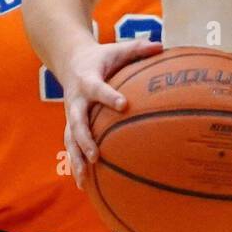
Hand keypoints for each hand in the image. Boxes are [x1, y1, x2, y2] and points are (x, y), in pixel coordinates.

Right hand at [60, 37, 162, 185]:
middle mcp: (76, 100)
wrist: (70, 60)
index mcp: (88, 80)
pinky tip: (84, 186)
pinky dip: (77, 165)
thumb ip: (139, 48)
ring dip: (76, 160)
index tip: (124, 105)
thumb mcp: (118, 49)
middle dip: (84, 139)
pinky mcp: (71, 125)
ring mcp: (71, 114)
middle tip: (96, 156)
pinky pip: (72, 146)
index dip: (110, 97)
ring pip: (70, 139)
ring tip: (84, 181)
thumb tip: (162, 45)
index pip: (98, 89)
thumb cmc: (102, 57)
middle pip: (77, 121)